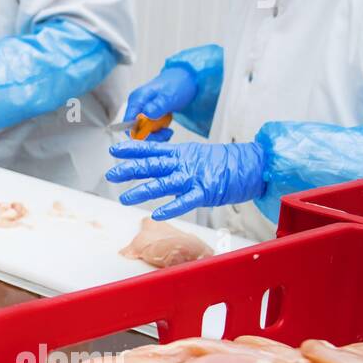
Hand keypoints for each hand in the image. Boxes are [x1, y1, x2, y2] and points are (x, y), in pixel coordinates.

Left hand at [107, 140, 266, 219]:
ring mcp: (193, 177)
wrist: (251, 164)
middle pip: (151, 165)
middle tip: (111, 174)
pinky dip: (170, 207)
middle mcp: (183, 163)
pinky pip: (184, 201)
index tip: (113, 150)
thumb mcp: (194, 154)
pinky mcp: (204, 192)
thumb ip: (175, 160)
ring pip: (162, 184)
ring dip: (142, 191)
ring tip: (125, 197)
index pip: (151, 149)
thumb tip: (156, 164)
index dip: (131, 150)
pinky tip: (156, 214)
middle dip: (129, 170)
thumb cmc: (222, 162)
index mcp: (180, 153)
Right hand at [120, 66, 197, 141]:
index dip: (139, 133)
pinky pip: (148, 127)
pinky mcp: (149, 113)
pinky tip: (166, 126)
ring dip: (155, 134)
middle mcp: (137, 105)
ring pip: (142, 130)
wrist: (187, 78)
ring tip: (168, 129)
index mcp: (137, 100)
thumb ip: (157, 106)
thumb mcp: (169, 96)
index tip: (155, 135)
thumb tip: (145, 115)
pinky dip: (157, 130)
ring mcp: (142, 109)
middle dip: (150, 135)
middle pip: (134, 129)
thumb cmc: (178, 84)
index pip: (128, 123)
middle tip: (166, 133)